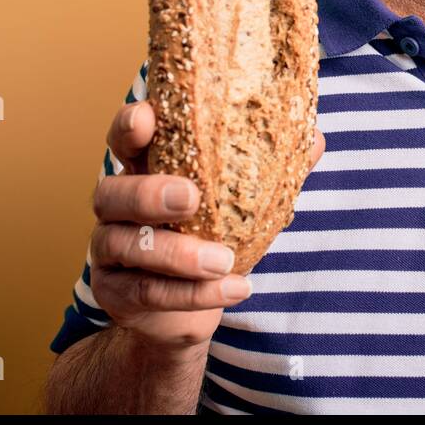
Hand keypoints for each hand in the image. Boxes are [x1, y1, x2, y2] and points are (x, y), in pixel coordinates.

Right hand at [87, 98, 325, 354]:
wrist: (187, 307)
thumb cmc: (214, 237)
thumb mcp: (242, 202)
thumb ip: (272, 170)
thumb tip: (315, 138)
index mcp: (146, 171)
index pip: (126, 139)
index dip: (130, 125)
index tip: (148, 117)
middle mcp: (118, 207)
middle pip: (112, 192)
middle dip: (149, 193)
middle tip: (192, 197)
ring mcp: (109, 250)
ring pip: (128, 246)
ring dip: (177, 254)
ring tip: (223, 260)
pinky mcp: (114, 292)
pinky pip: (146, 292)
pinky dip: (193, 293)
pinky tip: (233, 288)